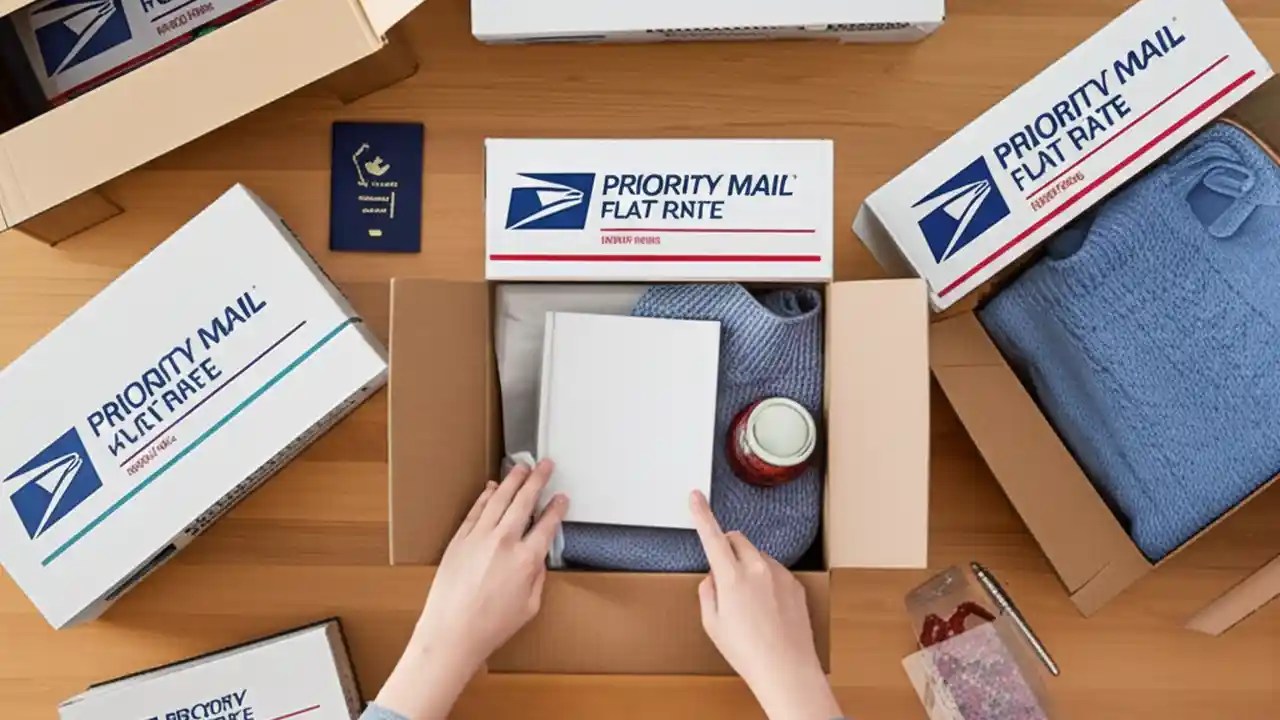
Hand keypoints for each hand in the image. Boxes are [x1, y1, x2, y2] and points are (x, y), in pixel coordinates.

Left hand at [376, 460, 567, 719]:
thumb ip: (537, 577)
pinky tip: (492, 486)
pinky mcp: (459, 539)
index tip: (561, 498)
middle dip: (537, 480)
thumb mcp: (530, 607)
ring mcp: (479, 537)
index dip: (557, 508)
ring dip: (513, 480)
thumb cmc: (491, 626)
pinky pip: (476, 510)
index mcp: (527, 560)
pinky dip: (486, 496)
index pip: (547, 524)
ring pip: (499, 498)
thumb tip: (537, 558)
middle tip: (545, 465)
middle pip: (524, 501)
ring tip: (522, 467)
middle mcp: (505, 542)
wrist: (451, 632)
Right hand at [691, 491, 841, 719]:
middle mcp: (757, 568)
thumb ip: (708, 592)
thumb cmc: (747, 651)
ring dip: (747, 566)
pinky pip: (774, 570)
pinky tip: (767, 609)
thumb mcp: (712, 623)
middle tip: (724, 574)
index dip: (702, 514)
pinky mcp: (795, 583)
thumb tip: (713, 577)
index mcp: (731, 577)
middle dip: (727, 547)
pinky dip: (766, 580)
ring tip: (749, 604)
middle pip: (737, 538)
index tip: (696, 496)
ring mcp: (779, 574)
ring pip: (756, 555)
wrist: (786, 669)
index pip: (712, 535)